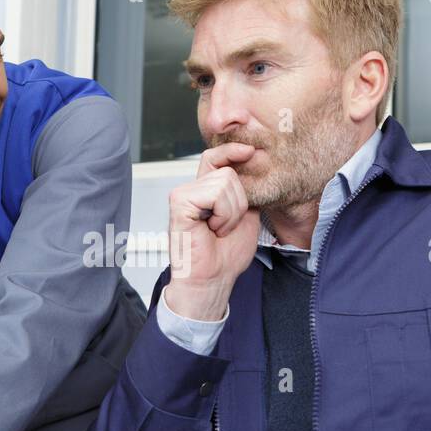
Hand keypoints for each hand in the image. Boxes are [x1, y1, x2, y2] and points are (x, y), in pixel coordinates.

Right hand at [164, 143, 260, 320]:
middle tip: (225, 226)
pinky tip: (211, 229)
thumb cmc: (225, 255)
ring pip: (224, 182)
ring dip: (231, 213)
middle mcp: (191, 189)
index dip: (232, 150)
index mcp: (204, 191)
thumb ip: (245, 192)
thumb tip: (251, 164)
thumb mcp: (245, 216)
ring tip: (218, 230)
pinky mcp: (179, 203)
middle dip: (239, 202)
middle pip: (228, 171)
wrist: (212, 281)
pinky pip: (214, 194)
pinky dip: (222, 215)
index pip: (215, 157)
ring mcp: (183, 195)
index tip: (250, 150)